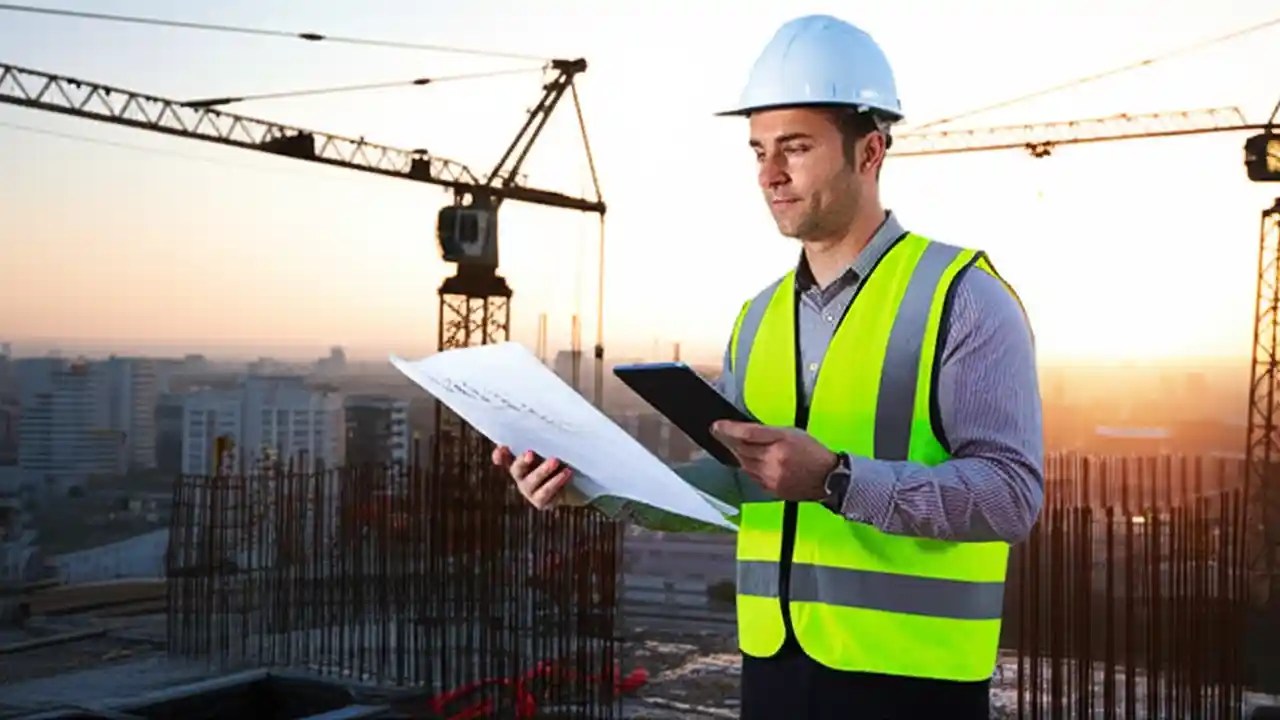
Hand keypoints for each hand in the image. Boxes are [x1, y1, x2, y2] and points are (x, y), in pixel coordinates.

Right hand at [491, 445, 586, 509]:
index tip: (502, 447)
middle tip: (530, 453)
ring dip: (543, 471)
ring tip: (555, 461)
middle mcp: (520, 476)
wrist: (574, 484)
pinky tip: (567, 473)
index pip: (504, 457)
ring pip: (532, 482)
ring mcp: (529, 491)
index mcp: (519, 461)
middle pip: (516, 469)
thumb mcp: (552, 448)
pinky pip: (546, 493)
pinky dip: (556, 483)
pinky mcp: (541, 502)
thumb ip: (546, 438)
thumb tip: (551, 417)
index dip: (500, 455)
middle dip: (522, 461)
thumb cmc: (559, 458)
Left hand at [710, 421, 837, 501]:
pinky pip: (752, 476)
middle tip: (720, 434)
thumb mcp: (792, 432)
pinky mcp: (771, 489)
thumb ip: (768, 432)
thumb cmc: (812, 452)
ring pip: (744, 464)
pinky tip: (750, 461)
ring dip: (738, 454)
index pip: (748, 434)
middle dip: (729, 441)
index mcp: (781, 442)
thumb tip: (745, 431)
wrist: (828, 478)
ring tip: (735, 446)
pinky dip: (748, 468)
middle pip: (742, 449)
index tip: (716, 426)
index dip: (729, 429)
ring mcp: (772, 477)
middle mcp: (774, 460)